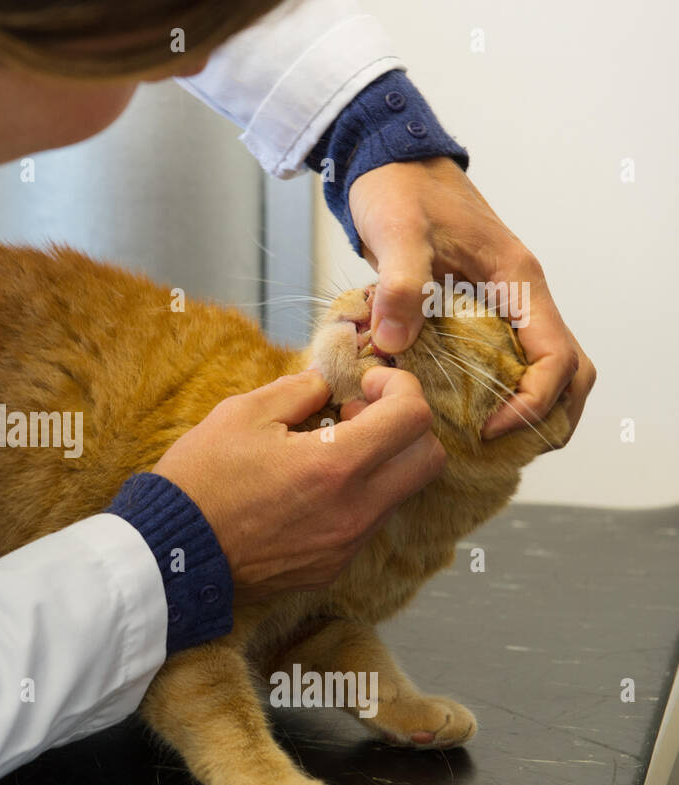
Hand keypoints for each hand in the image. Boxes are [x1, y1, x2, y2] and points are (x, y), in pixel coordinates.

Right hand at [152, 367, 444, 601]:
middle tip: (358, 415)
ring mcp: (345, 545)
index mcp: (335, 466)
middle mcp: (353, 511)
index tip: (367, 383)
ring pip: (399, 493)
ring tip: (326, 452)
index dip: (399, 386)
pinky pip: (366, 523)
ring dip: (380, 462)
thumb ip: (299, 389)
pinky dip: (355, 496)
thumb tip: (329, 378)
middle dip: (405, 426)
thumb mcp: (241, 414)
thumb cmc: (199, 481)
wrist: (170, 554)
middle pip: (428, 460)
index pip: (413, 416)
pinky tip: (308, 489)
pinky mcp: (330, 567)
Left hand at [348, 156, 594, 444]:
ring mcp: (505, 303)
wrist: (389, 162)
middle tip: (498, 450)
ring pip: (545, 368)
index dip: (531, 403)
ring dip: (528, 409)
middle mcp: (523, 295)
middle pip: (568, 371)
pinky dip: (499, 391)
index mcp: (518, 280)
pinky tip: (462, 412)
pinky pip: (508, 359)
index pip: (557, 358)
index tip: (488, 429)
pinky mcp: (480, 309)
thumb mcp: (396, 233)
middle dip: (545, 418)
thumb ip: (399, 285)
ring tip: (485, 442)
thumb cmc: (399, 191)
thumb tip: (394, 342)